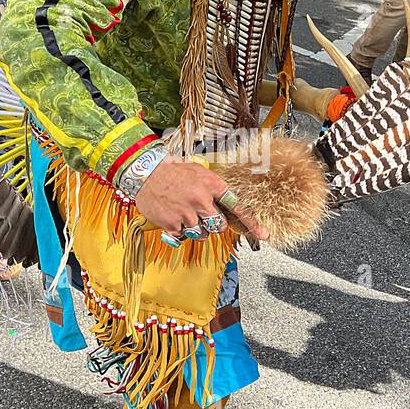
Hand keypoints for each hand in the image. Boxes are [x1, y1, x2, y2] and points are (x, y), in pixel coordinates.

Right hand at [135, 156, 266, 241]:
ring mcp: (186, 213)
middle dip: (213, 224)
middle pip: (219, 226)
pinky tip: (173, 216)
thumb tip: (227, 203)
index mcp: (212, 185)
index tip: (263, 234)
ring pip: (201, 234)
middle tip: (202, 215)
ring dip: (195, 229)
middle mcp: (201, 200)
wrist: (145, 173)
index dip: (251, 222)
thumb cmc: (173, 172)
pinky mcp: (172, 224)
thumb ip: (214, 188)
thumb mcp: (198, 172)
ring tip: (185, 214)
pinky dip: (178, 230)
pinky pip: (182, 236)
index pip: (237, 206)